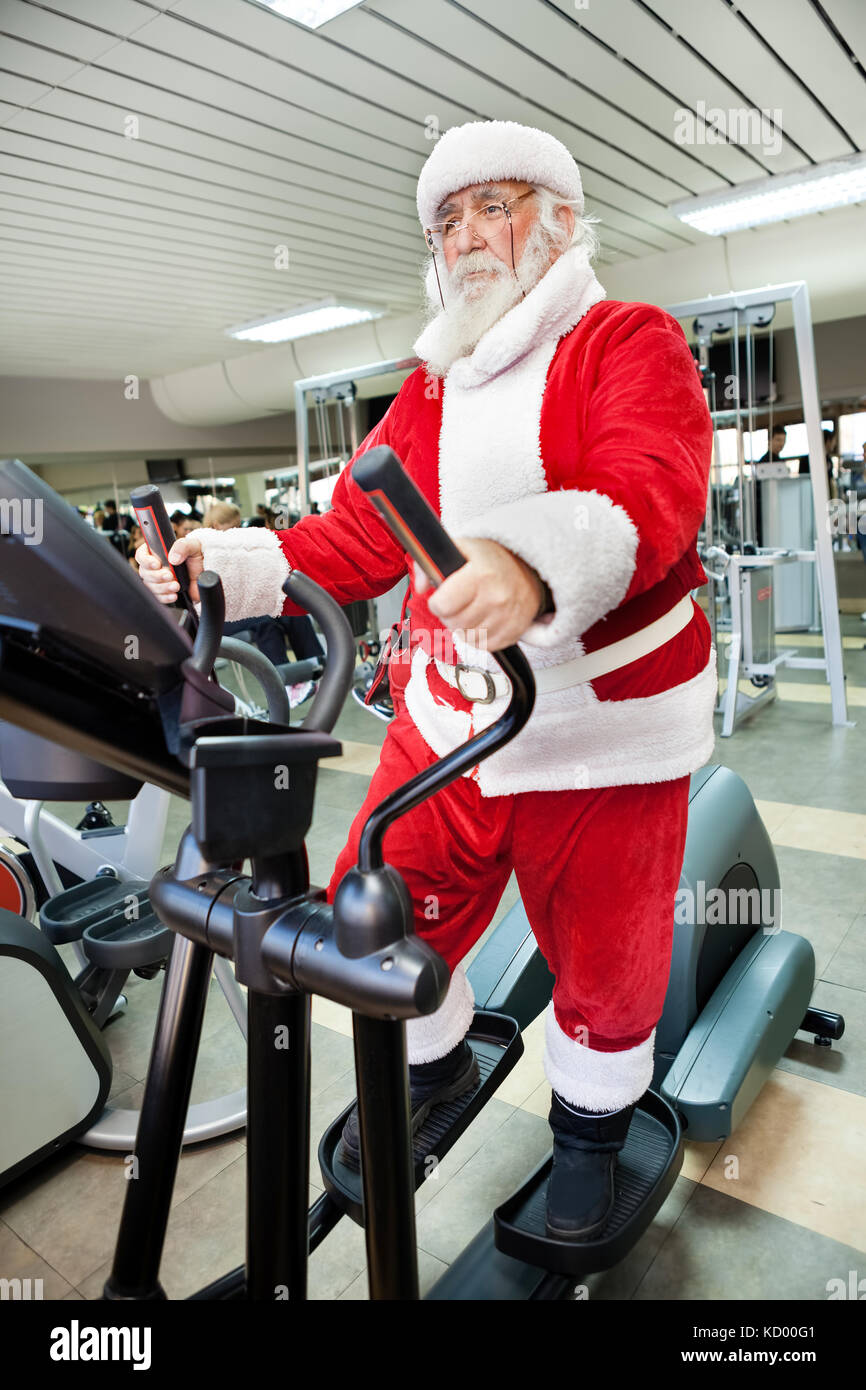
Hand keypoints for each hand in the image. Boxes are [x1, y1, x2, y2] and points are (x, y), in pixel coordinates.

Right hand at [136, 535, 203, 604]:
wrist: (207, 573)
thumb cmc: (198, 556)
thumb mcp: (193, 546)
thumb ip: (182, 546)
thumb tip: (173, 559)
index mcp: (157, 552)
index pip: (141, 555)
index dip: (146, 560)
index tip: (157, 564)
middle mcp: (155, 566)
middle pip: (144, 573)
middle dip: (157, 576)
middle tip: (170, 576)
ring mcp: (159, 580)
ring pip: (150, 586)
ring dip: (162, 587)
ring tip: (176, 586)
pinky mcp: (164, 592)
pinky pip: (158, 597)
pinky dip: (165, 597)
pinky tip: (174, 595)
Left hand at [416, 537, 543, 650]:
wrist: (527, 571)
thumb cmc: (491, 560)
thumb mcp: (459, 549)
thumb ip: (430, 563)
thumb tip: (420, 586)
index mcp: (480, 575)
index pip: (443, 605)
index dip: (437, 602)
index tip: (443, 596)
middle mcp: (496, 598)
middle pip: (453, 623)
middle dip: (449, 615)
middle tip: (458, 602)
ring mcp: (507, 617)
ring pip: (466, 637)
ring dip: (463, 627)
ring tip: (471, 609)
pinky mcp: (513, 633)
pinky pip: (483, 646)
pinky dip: (478, 636)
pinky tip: (483, 619)